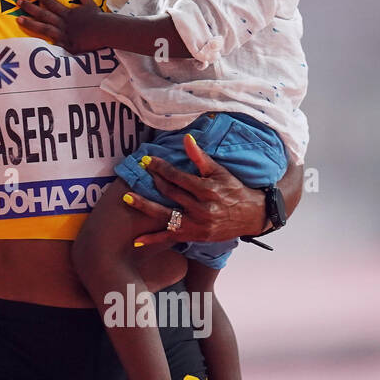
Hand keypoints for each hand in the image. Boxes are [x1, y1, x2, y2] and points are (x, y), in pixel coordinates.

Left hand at [15, 0, 104, 53]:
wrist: (105, 31)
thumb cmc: (98, 18)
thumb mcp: (90, 4)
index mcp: (67, 13)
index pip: (50, 2)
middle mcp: (62, 22)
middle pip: (43, 13)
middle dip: (30, 7)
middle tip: (18, 1)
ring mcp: (63, 34)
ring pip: (43, 27)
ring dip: (30, 23)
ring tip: (18, 19)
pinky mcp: (66, 46)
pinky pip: (52, 46)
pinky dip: (43, 46)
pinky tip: (31, 45)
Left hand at [120, 133, 266, 245]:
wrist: (252, 216)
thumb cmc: (235, 190)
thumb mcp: (219, 171)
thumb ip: (200, 157)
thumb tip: (186, 139)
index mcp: (208, 190)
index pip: (178, 177)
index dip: (161, 168)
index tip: (147, 161)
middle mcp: (202, 209)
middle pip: (170, 193)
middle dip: (153, 181)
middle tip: (138, 171)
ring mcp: (197, 225)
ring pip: (166, 215)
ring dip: (145, 207)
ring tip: (127, 198)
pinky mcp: (195, 236)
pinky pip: (171, 237)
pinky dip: (154, 239)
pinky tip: (137, 240)